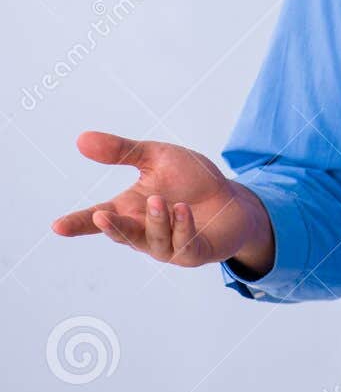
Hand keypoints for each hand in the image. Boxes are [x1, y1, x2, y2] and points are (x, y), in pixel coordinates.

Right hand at [52, 130, 274, 274]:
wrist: (232, 198)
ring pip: (153, 241)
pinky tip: (183, 209)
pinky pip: (183, 246)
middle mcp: (145, 232)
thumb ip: (122, 151)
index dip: (78, 224)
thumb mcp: (157, 157)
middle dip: (112, 227)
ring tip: (160, 200)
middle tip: (102, 216)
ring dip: (155, 221)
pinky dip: (181, 228)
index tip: (57, 226)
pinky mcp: (194, 252)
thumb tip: (82, 139)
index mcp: (130, 210)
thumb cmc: (191, 180)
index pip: (98, 218)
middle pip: (122, 235)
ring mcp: (168, 246)